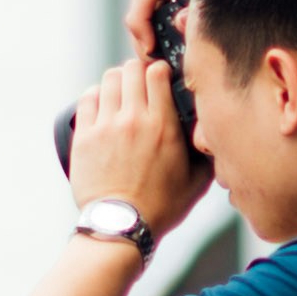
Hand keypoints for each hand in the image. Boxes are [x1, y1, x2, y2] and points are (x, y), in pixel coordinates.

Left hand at [65, 46, 204, 230]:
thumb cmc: (160, 207)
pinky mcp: (84, 136)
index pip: (158, 73)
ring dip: (117, 81)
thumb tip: (212, 138)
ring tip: (121, 93)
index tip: (161, 78)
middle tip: (140, 83)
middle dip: (137, 71)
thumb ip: (206, 155)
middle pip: (131, 69)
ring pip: (109, 79)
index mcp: (163, 125)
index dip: (160, 70)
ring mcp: (106, 126)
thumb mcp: (196, 182)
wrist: (122, 226)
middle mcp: (134, 119)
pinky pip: (87, 98)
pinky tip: (101, 104)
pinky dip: (95, 95)